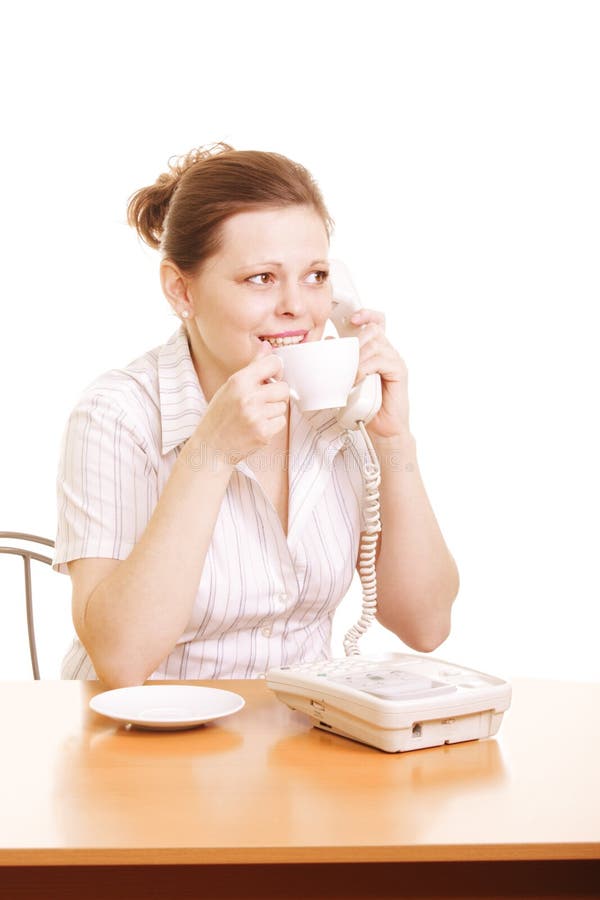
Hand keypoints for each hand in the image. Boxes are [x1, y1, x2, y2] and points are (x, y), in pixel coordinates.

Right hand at [193, 342, 289, 463]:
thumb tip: (267, 347)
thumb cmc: (219, 415)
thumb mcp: (230, 387)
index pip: (273, 363)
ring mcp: (257, 416)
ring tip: (256, 416)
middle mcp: (249, 397)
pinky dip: (273, 425)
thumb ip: (252, 367)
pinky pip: (281, 422)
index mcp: (239, 381)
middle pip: (283, 388)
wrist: (211, 447)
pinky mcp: (263, 433)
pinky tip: (257, 426)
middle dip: (276, 394)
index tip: (271, 378)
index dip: (276, 370)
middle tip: (262, 401)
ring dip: (273, 411)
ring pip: (283, 406)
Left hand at [347, 309, 410, 440]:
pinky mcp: (399, 372)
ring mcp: (394, 361)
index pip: (376, 322)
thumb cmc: (365, 407)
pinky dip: (365, 368)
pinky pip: (381, 360)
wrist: (382, 431)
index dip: (366, 314)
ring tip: (350, 374)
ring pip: (376, 343)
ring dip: (358, 357)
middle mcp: (388, 353)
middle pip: (374, 329)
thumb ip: (340, 362)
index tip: (352, 319)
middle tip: (346, 358)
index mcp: (376, 351)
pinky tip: (358, 379)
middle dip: (356, 340)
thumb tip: (326, 343)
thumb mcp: (347, 381)